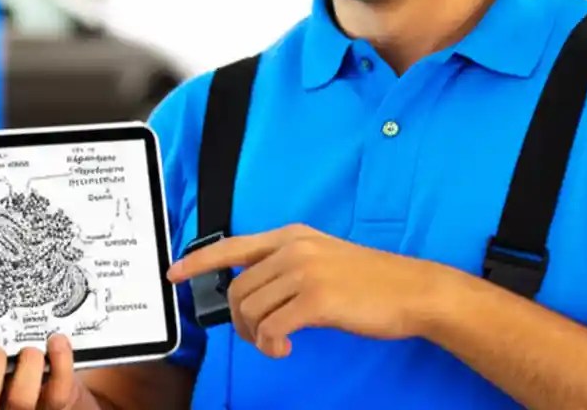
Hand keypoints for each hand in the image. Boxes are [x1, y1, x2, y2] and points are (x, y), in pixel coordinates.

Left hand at [167, 223, 440, 358]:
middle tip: (257, 338)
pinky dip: (271, 345)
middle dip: (238, 320)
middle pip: (237, 289)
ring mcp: (304, 272)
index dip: (198, 261)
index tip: (174, 273)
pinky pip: (271, 328)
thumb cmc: (371, 282)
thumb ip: (288, 267)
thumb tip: (257, 294)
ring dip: (256, 336)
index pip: (232, 246)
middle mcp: (293, 249)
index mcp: (292, 236)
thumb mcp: (324, 259)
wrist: (412, 290)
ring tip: (276, 344)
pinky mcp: (316, 300)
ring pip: (250, 310)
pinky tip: (285, 350)